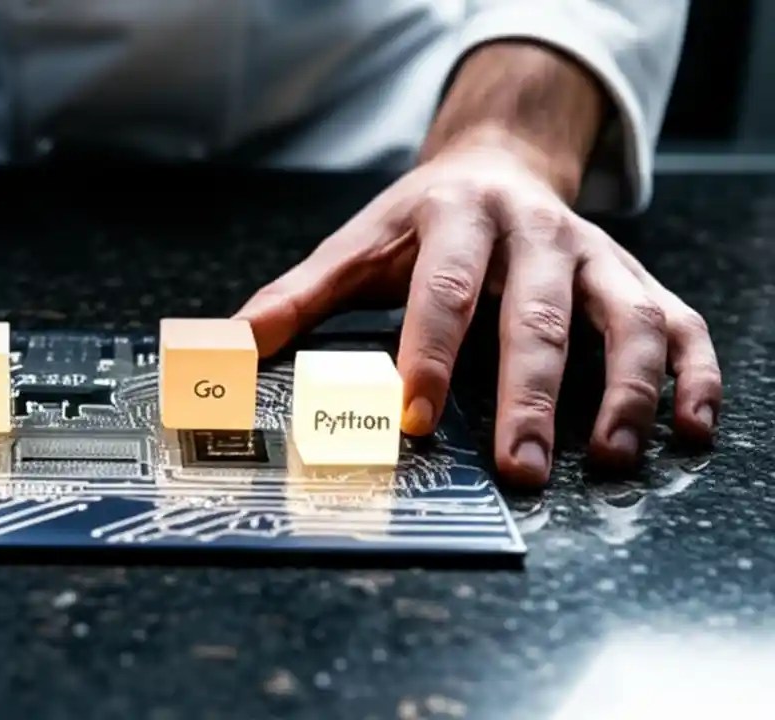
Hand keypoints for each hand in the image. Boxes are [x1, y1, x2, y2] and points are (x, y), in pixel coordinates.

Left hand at [235, 140, 720, 485]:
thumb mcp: (358, 246)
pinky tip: (688, 428)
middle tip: (520, 467)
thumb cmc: (421, 222)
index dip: (429, 353)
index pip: (443, 290)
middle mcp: (534, 233)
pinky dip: (693, 375)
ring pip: (627, 320)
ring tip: (608, 459)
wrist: (497, 163)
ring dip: (624, 392)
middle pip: (537, 314)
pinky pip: (681, 324)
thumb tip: (230, 348)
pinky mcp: (636, 278)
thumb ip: (298, 297)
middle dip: (530, 394)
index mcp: (456, 219)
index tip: (413, 416)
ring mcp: (595, 256)